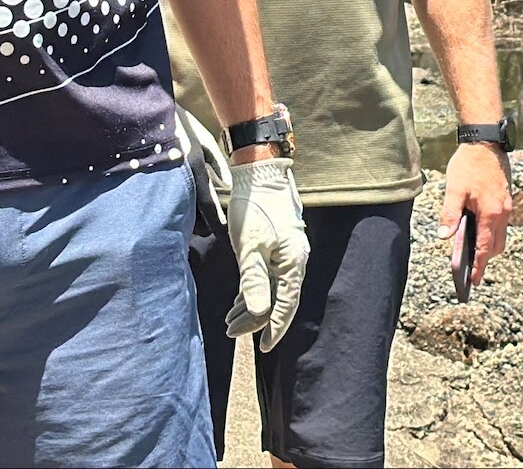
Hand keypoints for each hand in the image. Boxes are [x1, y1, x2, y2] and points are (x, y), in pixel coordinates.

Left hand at [224, 156, 309, 350]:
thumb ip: (254, 281)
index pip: (285, 305)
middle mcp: (293, 261)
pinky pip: (266, 276)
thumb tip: (258, 314)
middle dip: (255, 318)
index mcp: (293, 263)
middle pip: (277, 299)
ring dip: (251, 305)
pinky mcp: (274, 246)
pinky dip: (252, 289)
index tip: (263, 347)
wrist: (257, 173)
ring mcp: (284, 254)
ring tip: (229, 320)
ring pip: (270, 288)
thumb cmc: (254, 208)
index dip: (273, 328)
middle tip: (231, 330)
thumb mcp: (250, 247)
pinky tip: (238, 300)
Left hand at [439, 142, 511, 288]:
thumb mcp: (454, 190)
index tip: (474, 281)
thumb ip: (450, 214)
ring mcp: (507, 206)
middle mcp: (503, 212)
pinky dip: (491, 232)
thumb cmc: (469, 164)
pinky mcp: (506, 199)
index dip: (479, 266)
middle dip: (484, 258)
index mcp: (491, 213)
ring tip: (471, 251)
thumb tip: (445, 237)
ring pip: (500, 235)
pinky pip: (501, 224)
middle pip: (496, 245)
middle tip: (470, 268)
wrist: (486, 141)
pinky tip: (477, 230)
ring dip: (488, 245)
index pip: (485, 247)